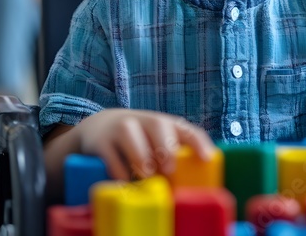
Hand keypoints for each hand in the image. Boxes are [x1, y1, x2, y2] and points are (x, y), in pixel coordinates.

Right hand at [75, 109, 215, 180]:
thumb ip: (174, 156)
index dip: (198, 143)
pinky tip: (124, 181)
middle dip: (165, 148)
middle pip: (158, 125)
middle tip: (168, 169)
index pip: (186, 130)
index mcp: (164, 124)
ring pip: (131, 135)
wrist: (99, 128)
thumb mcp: (157, 142)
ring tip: (146, 175)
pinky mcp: (101, 141)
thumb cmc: (138, 142)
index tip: (206, 159)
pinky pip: (111, 155)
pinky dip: (119, 171)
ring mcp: (120, 127)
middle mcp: (144, 120)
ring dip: (141, 158)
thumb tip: (193, 184)